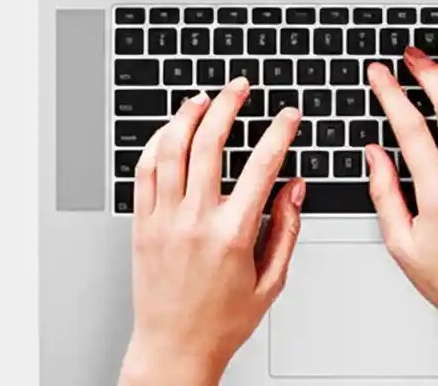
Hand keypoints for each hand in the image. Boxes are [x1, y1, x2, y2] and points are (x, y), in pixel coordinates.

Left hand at [119, 77, 305, 385]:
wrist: (174, 348)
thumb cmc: (222, 321)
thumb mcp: (271, 280)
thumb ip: (286, 229)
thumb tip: (296, 187)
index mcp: (232, 235)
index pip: (262, 166)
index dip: (279, 132)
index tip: (288, 115)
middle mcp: (194, 221)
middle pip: (209, 144)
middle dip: (228, 105)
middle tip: (240, 88)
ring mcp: (163, 220)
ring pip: (170, 150)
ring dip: (187, 116)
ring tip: (203, 98)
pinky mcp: (141, 225)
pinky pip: (144, 172)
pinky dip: (157, 144)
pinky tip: (170, 131)